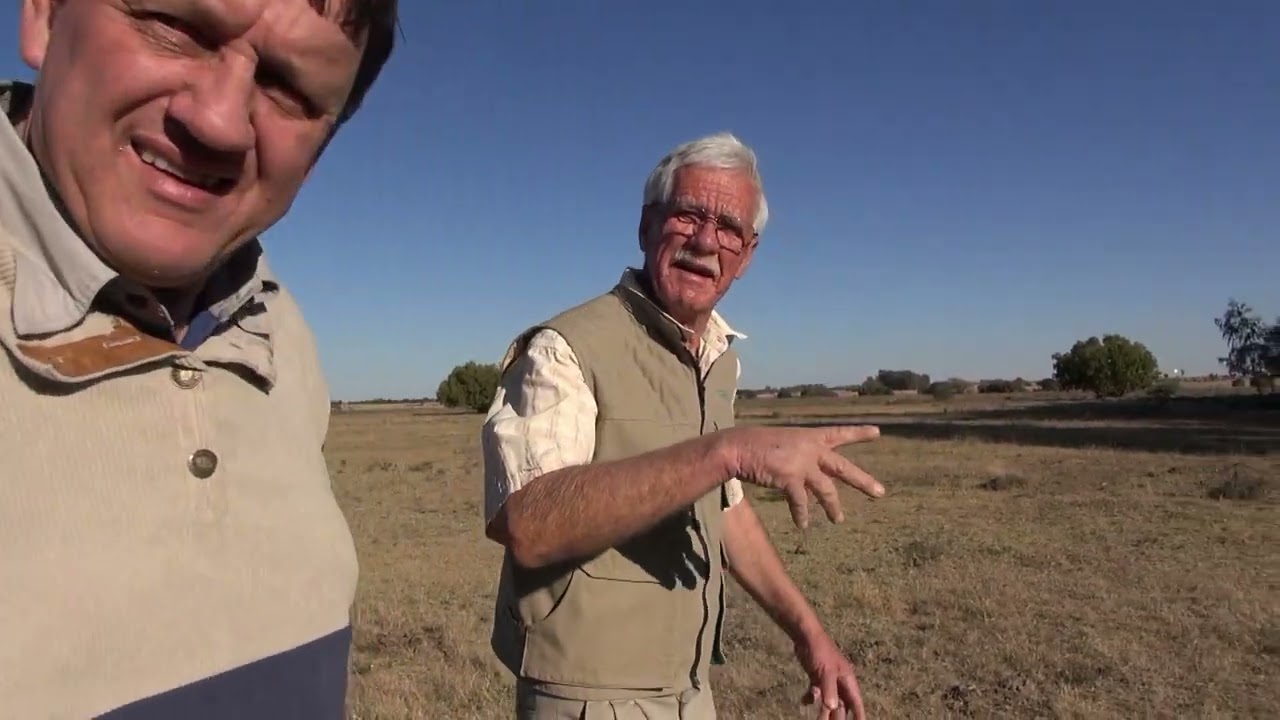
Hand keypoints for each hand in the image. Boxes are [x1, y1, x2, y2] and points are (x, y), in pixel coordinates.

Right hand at [725, 425, 883, 528]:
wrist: (737, 447)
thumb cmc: (755, 443)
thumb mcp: (783, 443)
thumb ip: (798, 455)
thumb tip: (805, 474)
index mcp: (810, 437)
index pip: (840, 433)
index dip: (859, 434)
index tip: (877, 433)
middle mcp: (811, 449)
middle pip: (843, 468)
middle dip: (863, 481)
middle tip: (881, 493)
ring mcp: (802, 464)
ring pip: (826, 490)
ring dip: (833, 507)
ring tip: (838, 521)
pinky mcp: (791, 478)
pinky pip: (801, 502)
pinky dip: (802, 514)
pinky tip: (803, 525)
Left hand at [796, 630, 865, 719]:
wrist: (806, 636)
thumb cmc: (820, 651)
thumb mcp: (826, 671)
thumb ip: (829, 689)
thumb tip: (831, 707)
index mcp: (847, 680)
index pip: (856, 702)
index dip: (859, 714)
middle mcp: (840, 682)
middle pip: (842, 705)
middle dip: (837, 716)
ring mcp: (828, 680)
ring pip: (829, 700)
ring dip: (823, 710)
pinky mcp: (817, 677)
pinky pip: (817, 693)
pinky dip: (811, 698)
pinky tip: (804, 701)